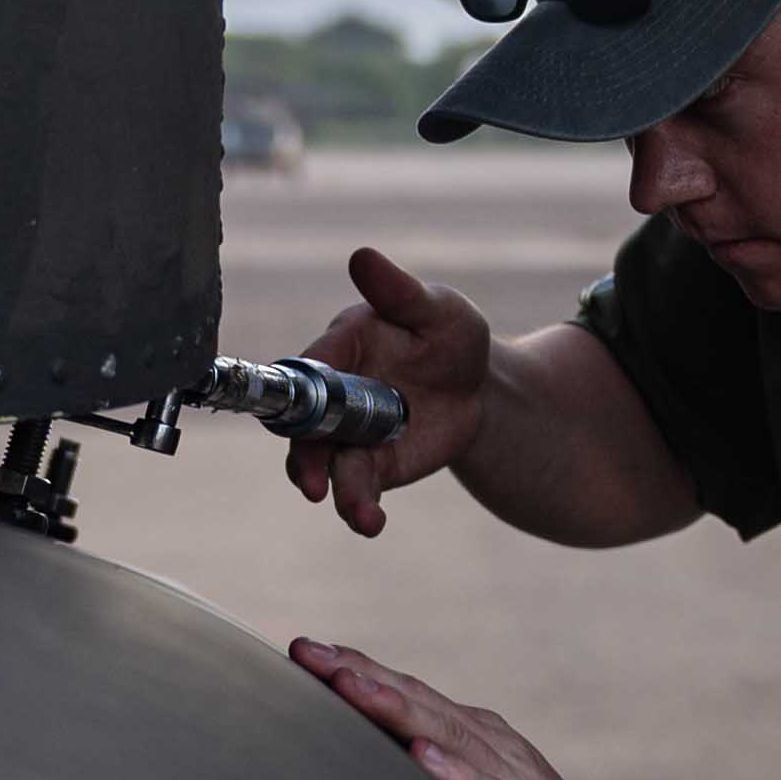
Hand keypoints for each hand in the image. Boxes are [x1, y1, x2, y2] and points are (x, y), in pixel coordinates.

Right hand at [282, 249, 496, 536]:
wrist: (478, 388)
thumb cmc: (448, 334)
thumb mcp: (436, 308)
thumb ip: (399, 291)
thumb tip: (362, 256)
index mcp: (342, 348)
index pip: (310, 367)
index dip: (302, 388)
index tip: (302, 408)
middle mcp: (333, 395)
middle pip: (302, 426)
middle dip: (303, 454)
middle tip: (311, 480)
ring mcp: (348, 435)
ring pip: (323, 465)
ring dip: (334, 490)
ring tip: (360, 514)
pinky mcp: (371, 466)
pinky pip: (355, 490)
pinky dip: (359, 509)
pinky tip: (371, 523)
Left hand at [292, 640, 670, 779]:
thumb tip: (360, 773)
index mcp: (475, 742)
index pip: (410, 698)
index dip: (359, 672)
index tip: (304, 650)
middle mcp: (492, 749)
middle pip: (418, 704)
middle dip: (360, 675)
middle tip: (305, 651)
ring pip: (448, 736)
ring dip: (395, 709)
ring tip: (348, 685)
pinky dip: (457, 777)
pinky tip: (423, 761)